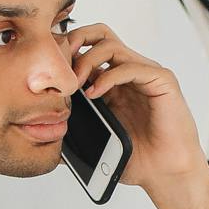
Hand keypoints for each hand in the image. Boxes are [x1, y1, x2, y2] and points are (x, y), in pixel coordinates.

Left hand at [64, 20, 206, 195]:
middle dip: (75, 40)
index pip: (87, 49)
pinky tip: (95, 93)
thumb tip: (42, 127)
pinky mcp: (162, 81)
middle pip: (100, 35)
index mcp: (113, 82)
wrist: (166, 174)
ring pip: (111, 45)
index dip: (66, 54)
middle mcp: (129, 73)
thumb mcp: (95, 140)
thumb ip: (74, 126)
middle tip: (59, 64)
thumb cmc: (138, 159)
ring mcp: (146, 74)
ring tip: (76, 83)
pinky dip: (108, 76)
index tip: (48, 71)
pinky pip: (130, 66)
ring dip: (87, 60)